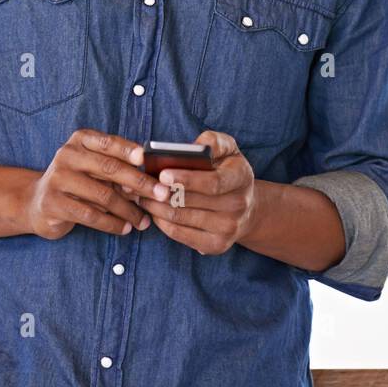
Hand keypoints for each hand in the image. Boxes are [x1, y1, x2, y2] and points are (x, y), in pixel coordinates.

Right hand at [24, 129, 167, 240]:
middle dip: (140, 183)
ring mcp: (58, 179)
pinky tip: (125, 228)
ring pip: (103, 195)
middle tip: (162, 194)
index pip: (108, 142)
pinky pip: (91, 215)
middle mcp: (67, 155)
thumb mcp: (93, 168)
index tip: (145, 158)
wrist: (37, 202)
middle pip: (110, 168)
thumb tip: (149, 185)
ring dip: (129, 210)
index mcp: (80, 140)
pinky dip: (112, 224)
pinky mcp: (54, 203)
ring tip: (144, 221)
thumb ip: (117, 170)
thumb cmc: (77, 182)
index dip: (128, 149)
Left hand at [136, 131, 255, 255]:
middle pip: (191, 201)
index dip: (186, 179)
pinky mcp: (216, 245)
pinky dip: (161, 221)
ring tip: (140, 195)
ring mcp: (228, 228)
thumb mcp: (228, 149)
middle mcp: (238, 204)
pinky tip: (152, 210)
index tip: (163, 174)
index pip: (212, 182)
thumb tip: (197, 145)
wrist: (248, 208)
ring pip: (180, 217)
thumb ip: (214, 141)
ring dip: (155, 206)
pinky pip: (179, 234)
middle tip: (139, 184)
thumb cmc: (228, 171)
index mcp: (241, 177)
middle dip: (161, 192)